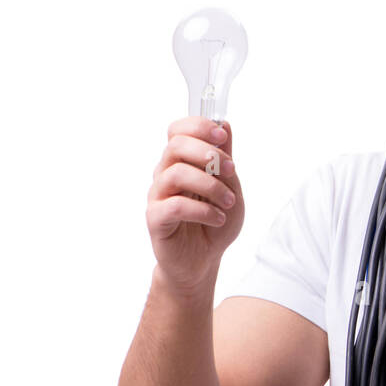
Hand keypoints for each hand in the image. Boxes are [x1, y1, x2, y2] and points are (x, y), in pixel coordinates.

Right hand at [146, 116, 244, 295]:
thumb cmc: (214, 221)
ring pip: (176, 174)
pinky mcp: (155, 219)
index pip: (178, 130)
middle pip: (175, 146)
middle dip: (207, 153)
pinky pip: (174, 205)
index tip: (222, 136)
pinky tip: (217, 219)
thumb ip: (224, 158)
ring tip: (229, 202)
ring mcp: (158, 196)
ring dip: (211, 186)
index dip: (198, 126)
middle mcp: (166, 174)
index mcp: (182, 161)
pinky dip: (203, 210)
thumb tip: (223, 124)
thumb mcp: (230, 187)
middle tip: (230, 170)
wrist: (203, 260)